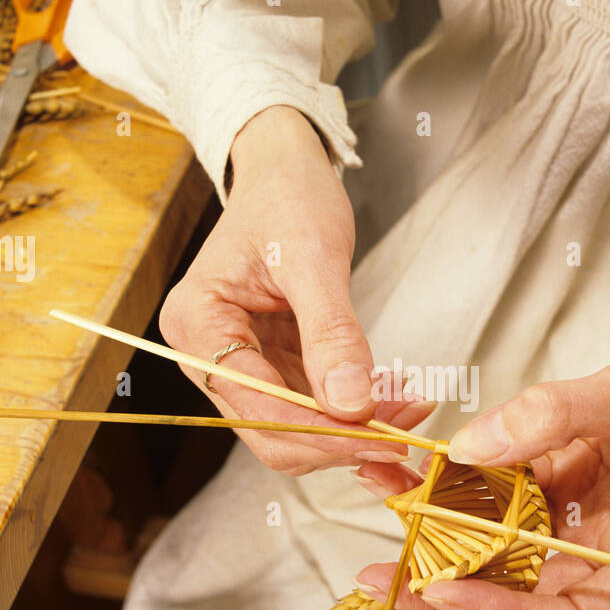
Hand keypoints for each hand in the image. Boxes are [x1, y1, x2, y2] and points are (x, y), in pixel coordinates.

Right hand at [159, 106, 431, 473]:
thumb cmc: (286, 196)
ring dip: (356, 429)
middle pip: (274, 432)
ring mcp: (240, 363)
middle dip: (342, 440)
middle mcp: (208, 355)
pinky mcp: (272, 363)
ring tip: (411, 407)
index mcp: (198, 326)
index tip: (384, 438)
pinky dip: (356, 407)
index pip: (260, 407)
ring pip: (299, 427)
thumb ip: (331, 333)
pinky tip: (395, 394)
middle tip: (406, 436)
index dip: (323, 432)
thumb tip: (351, 404)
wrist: (284, 170)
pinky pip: (314, 404)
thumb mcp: (313, 257)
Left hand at [354, 293, 609, 609]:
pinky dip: (468, 482)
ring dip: (450, 528)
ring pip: (509, 541)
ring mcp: (590, 514)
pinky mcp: (572, 477)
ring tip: (389, 502)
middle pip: (527, 590)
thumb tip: (471, 447)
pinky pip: (511, 491)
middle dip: (454, 583)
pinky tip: (423, 465)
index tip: (444, 590)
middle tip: (385, 574)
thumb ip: (554, 417)